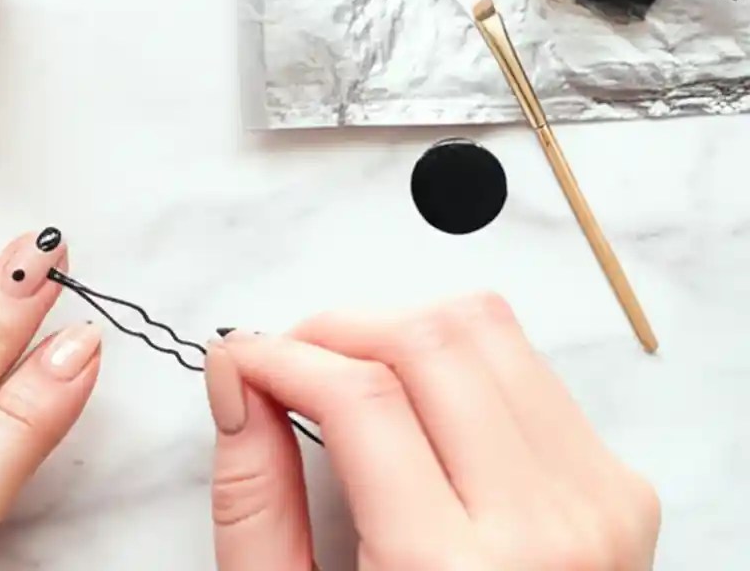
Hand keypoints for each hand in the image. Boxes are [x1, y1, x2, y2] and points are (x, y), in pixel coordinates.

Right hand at [204, 293, 660, 569]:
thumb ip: (255, 502)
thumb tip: (235, 378)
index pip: (360, 399)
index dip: (281, 357)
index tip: (239, 356)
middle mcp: (541, 529)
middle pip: (428, 341)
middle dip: (337, 329)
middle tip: (289, 362)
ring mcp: (595, 502)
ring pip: (488, 329)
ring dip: (401, 329)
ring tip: (351, 374)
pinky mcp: (621, 488)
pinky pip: (532, 369)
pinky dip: (462, 363)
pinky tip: (422, 407)